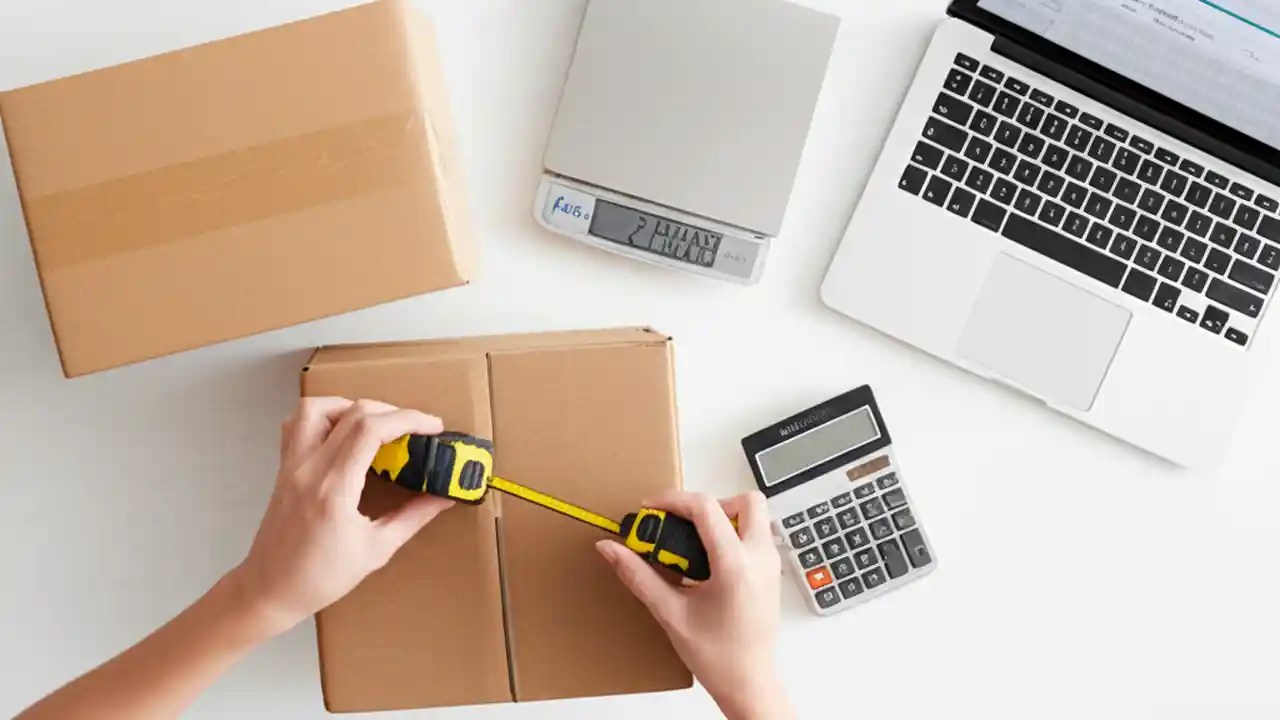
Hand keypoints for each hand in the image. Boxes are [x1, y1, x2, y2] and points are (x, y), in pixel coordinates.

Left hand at [229, 398, 453, 634]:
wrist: (269, 590)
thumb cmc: (321, 577)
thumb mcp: (377, 550)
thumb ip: (413, 517)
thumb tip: (444, 496)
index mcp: (333, 488)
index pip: (371, 429)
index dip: (409, 419)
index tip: (434, 428)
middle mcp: (309, 468)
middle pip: (352, 412)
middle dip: (392, 412)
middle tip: (415, 430)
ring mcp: (292, 465)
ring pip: (316, 407)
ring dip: (352, 406)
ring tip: (376, 425)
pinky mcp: (284, 468)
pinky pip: (296, 424)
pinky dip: (322, 417)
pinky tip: (342, 433)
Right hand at [595, 491, 789, 719]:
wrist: (749, 683)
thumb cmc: (717, 656)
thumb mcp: (670, 614)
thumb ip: (639, 576)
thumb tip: (611, 549)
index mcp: (736, 566)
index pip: (707, 508)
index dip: (673, 501)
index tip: (651, 510)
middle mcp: (760, 559)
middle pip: (745, 500)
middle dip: (710, 503)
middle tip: (683, 523)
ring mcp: (770, 565)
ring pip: (756, 515)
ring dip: (725, 518)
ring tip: (694, 544)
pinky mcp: (772, 573)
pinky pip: (757, 536)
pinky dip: (733, 535)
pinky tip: (709, 562)